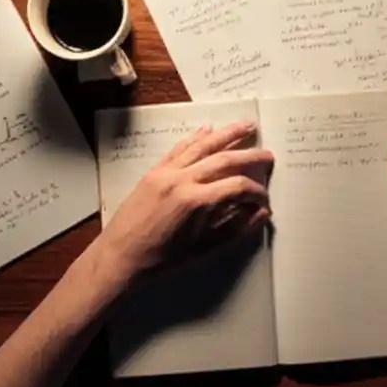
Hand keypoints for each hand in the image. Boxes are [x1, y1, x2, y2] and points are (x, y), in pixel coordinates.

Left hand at [97, 121, 272, 282]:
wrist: (118, 258)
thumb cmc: (160, 261)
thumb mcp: (203, 251)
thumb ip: (236, 230)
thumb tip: (261, 214)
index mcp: (194, 201)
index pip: (236, 186)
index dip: (256, 192)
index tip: (264, 200)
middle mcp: (181, 179)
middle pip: (224, 159)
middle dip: (249, 155)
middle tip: (268, 155)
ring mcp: (165, 172)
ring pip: (201, 146)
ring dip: (226, 134)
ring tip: (246, 126)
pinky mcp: (153, 172)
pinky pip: (178, 149)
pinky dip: (194, 138)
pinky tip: (207, 130)